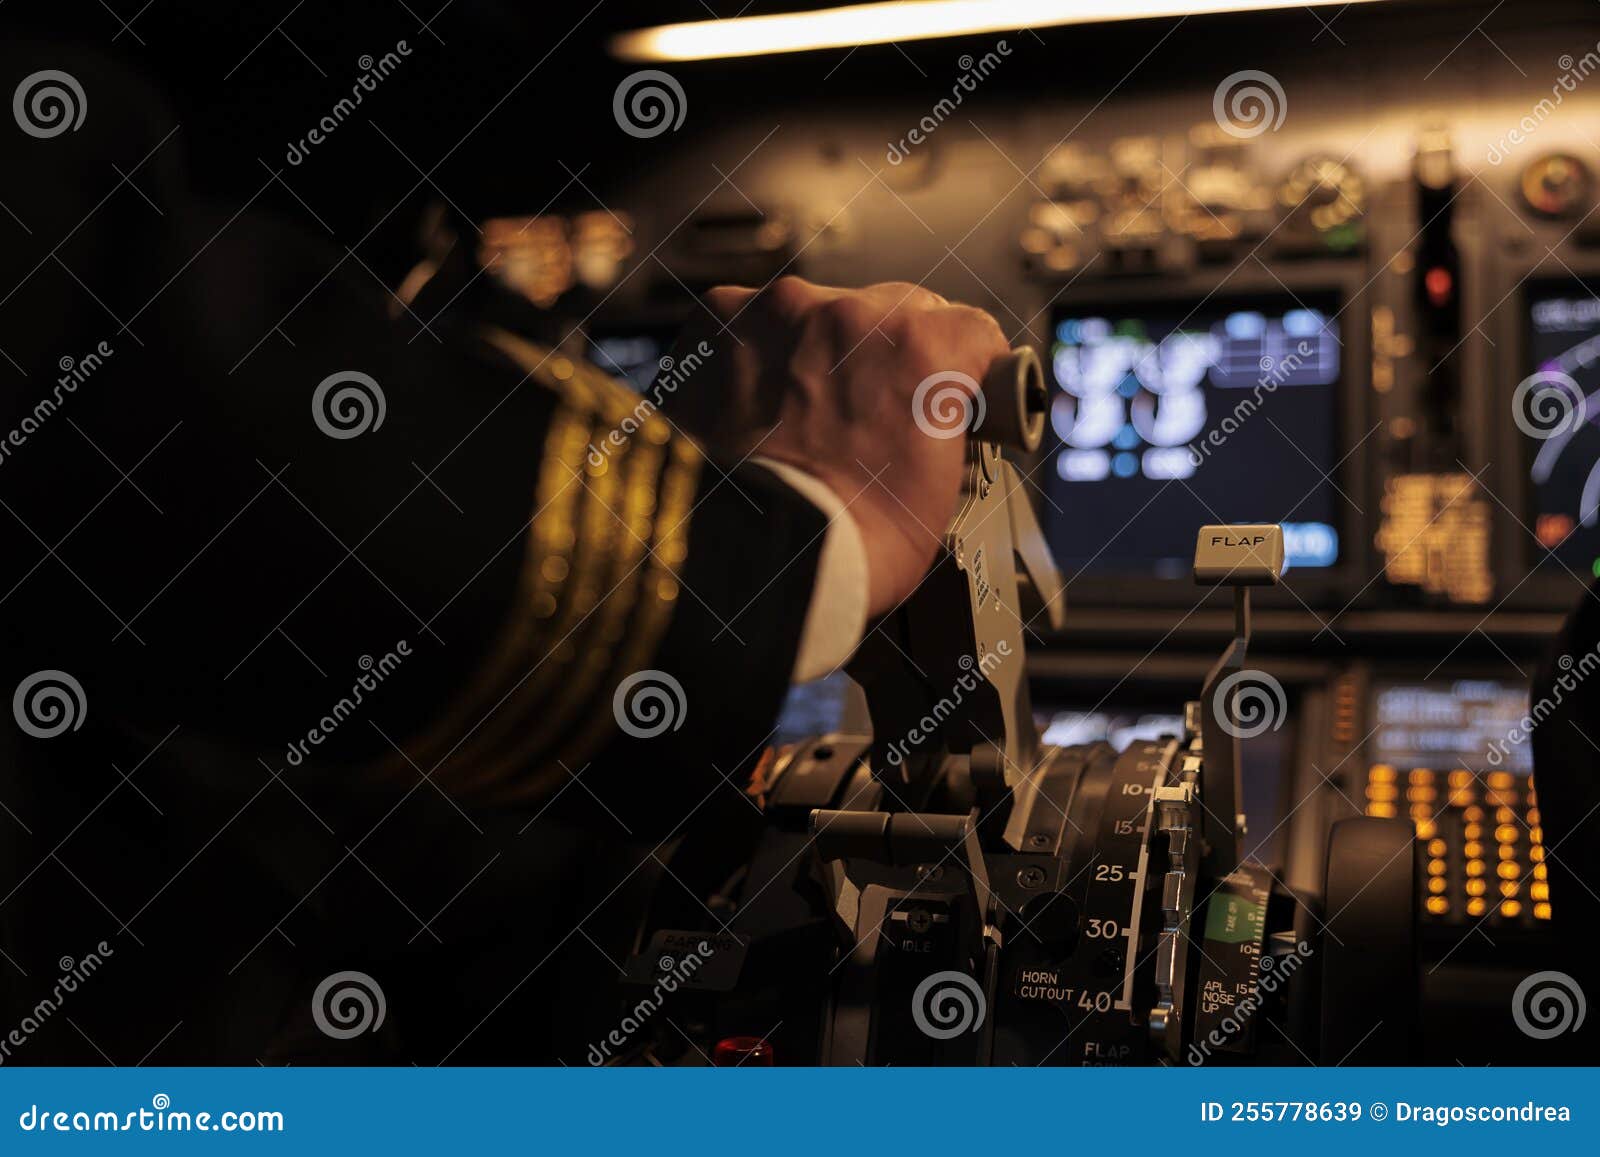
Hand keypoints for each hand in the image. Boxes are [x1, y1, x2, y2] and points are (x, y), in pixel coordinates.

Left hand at [669, 276, 1010, 616]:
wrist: (759, 565)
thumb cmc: (852, 546)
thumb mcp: (942, 482)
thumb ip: (940, 414)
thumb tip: (925, 404)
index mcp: (920, 350)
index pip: (966, 329)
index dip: (959, 367)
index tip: (945, 389)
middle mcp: (849, 314)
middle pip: (890, 310)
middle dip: (887, 356)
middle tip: (869, 413)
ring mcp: (777, 315)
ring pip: (815, 314)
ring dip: (817, 353)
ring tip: (800, 420)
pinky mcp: (716, 328)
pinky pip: (748, 324)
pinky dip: (753, 359)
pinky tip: (751, 408)